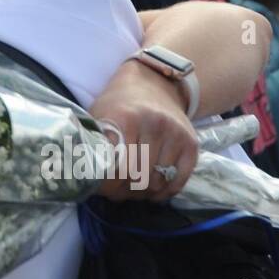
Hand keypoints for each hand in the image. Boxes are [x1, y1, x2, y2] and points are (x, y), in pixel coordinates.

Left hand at [89, 62, 198, 202]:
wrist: (154, 85)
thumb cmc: (120, 105)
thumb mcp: (100, 116)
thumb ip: (94, 144)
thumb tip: (86, 178)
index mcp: (127, 117)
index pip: (119, 167)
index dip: (109, 185)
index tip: (102, 188)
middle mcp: (155, 125)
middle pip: (139, 177)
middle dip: (124, 191)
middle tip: (115, 192)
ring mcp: (176, 134)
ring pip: (158, 183)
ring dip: (142, 193)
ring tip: (130, 188)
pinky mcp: (192, 144)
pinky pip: (178, 182)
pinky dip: (163, 192)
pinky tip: (151, 189)